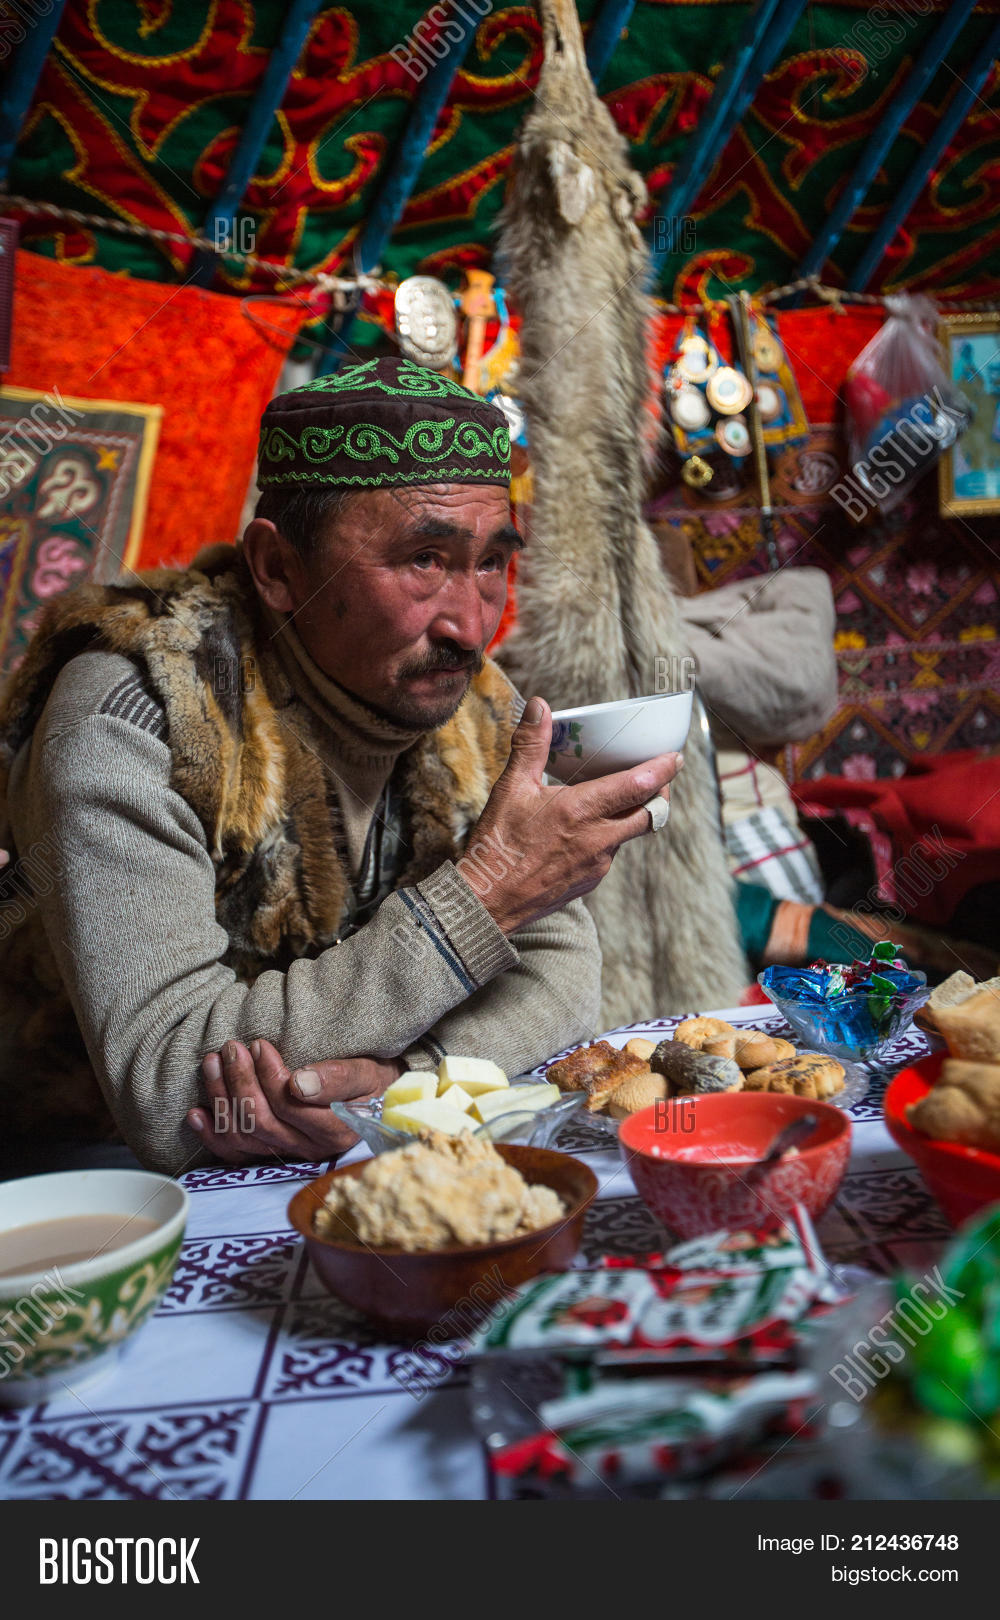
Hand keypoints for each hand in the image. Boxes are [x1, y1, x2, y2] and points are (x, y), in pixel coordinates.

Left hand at [187, 1039, 402, 1164]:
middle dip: (239, 1082)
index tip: (259, 1045)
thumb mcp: (368, 1073)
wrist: (380, 1104)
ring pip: (243, 1136)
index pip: (289, 1106)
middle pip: (260, 1121)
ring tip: (212, 1064)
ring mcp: (288, 1155)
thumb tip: (299, 1082)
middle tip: (230, 1048)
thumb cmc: (374, 1083)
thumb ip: (338, 1078)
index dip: (268, 1076)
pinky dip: (212, 1136)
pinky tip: (196, 1113)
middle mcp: (309, 1149)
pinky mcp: (272, 1155)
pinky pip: (236, 1154)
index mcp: (335, 1130)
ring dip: (221, 1099)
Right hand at [458, 697, 682, 933]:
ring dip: (631, 815)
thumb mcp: (511, 788)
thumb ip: (531, 745)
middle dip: (659, 793)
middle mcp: (599, 839)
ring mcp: (598, 864)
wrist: (487, 902)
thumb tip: (539, 706)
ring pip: (629, 834)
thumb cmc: (497, 844)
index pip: (640, 786)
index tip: (675, 756)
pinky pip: (610, 854)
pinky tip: (586, 830)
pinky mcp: (590, 883)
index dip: (663, 770)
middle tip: (657, 777)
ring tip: (616, 799)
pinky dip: (608, 837)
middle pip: (651, 813)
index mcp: (581, 810)